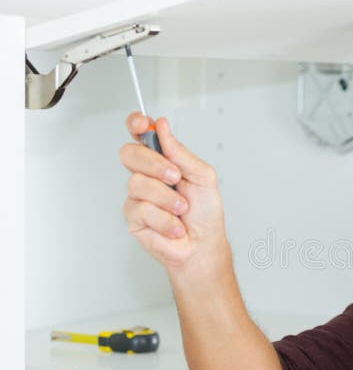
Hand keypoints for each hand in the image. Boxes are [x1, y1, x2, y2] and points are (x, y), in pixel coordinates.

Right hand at [120, 114, 228, 273]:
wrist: (203, 245)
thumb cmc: (205, 213)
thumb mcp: (203, 177)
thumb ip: (181, 152)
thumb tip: (163, 127)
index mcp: (164, 160)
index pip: (141, 135)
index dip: (136, 125)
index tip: (143, 124)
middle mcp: (148, 175)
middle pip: (130, 153)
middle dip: (154, 164)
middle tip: (175, 178)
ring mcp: (138, 195)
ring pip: (137, 183)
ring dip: (167, 199)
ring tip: (181, 209)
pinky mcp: (133, 216)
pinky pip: (141, 209)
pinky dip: (164, 219)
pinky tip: (174, 225)